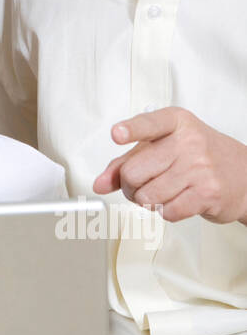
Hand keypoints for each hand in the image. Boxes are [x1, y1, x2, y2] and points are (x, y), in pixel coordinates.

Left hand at [93, 108, 246, 224]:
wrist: (243, 174)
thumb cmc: (199, 157)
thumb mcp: (163, 147)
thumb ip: (128, 161)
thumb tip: (100, 183)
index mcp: (176, 122)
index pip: (149, 123)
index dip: (131, 130)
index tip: (117, 133)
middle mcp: (188, 142)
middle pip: (133, 172)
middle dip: (129, 185)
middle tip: (140, 183)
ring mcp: (199, 168)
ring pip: (147, 196)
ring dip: (146, 201)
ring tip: (161, 191)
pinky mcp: (207, 193)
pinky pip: (166, 212)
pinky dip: (165, 211)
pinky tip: (176, 200)